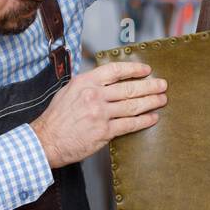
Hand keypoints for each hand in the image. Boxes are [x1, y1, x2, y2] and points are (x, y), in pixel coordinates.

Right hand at [29, 62, 166, 167]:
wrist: (47, 140)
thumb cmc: (57, 117)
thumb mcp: (69, 91)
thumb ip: (89, 84)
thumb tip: (107, 80)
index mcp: (85, 82)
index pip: (115, 70)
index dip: (134, 69)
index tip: (147, 70)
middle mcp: (94, 95)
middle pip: (129, 88)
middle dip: (150, 86)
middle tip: (162, 85)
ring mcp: (100, 114)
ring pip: (132, 106)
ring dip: (151, 102)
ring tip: (162, 100)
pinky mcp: (104, 131)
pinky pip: (129, 124)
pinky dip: (144, 121)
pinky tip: (152, 118)